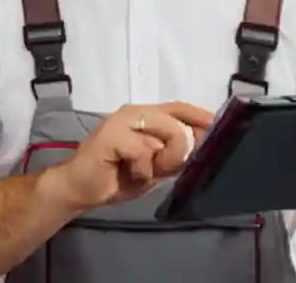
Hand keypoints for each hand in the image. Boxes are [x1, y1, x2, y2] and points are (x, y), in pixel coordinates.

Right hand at [42, 102, 212, 210]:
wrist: (80, 188)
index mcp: (144, 116)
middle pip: (177, 122)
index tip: (216, 124)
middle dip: (178, 152)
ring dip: (158, 162)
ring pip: (166, 135)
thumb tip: (201, 145)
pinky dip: (141, 170)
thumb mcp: (155, 167)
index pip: (178, 107)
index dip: (199, 115)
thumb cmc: (116, 177)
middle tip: (158, 170)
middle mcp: (134, 112)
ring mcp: (122, 121)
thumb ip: (175, 154)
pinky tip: (128, 174)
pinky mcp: (112, 135)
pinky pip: (144, 152)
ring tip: (139, 171)